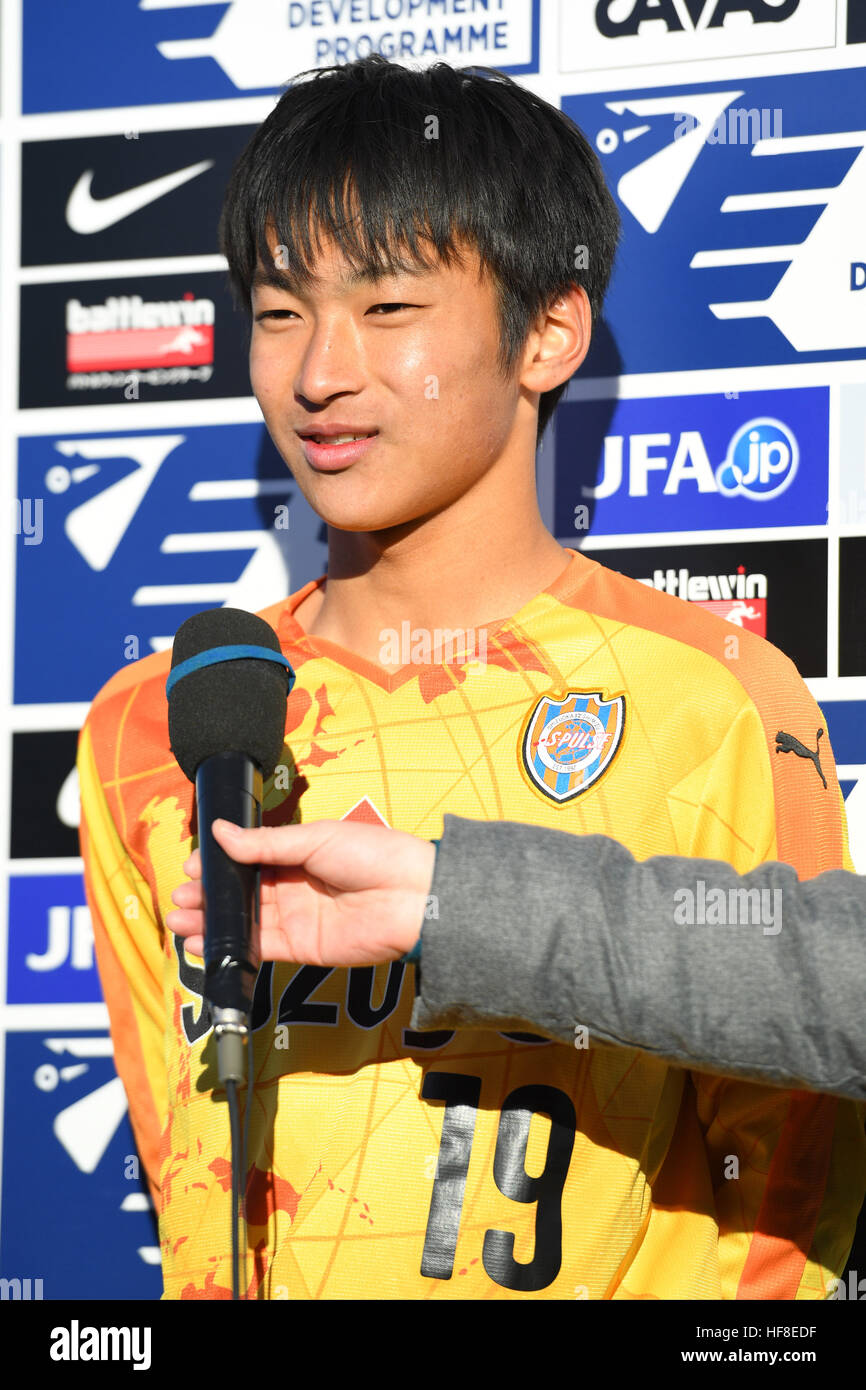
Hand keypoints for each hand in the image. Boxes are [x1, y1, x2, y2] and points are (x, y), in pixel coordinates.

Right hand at [166, 818, 436, 967]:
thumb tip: (219, 831)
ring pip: (243, 922)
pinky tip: (203, 945)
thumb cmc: (373, 855)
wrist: (412, 896)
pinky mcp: (301, 948)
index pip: (246, 860)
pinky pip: (259, 949)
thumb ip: (265, 843)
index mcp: (296, 854)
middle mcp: (292, 886)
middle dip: (207, 896)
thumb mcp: (314, 838)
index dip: (218, 865)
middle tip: (180, 898)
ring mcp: (295, 918)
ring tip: (181, 922)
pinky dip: (231, 948)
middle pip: (240, 893)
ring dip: (211, 923)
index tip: (191, 867)